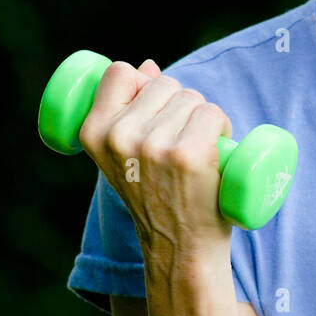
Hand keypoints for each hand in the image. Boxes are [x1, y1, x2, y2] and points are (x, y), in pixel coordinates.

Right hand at [77, 59, 236, 261]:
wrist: (179, 248)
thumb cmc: (157, 196)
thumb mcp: (126, 156)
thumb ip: (130, 110)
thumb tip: (147, 67)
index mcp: (93, 133)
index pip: (120, 73)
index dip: (145, 85)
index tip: (154, 114)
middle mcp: (119, 137)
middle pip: (165, 83)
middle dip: (180, 105)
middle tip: (179, 145)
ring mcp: (153, 145)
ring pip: (193, 97)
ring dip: (203, 119)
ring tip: (196, 154)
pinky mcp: (187, 154)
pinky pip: (213, 113)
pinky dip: (222, 128)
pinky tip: (215, 155)